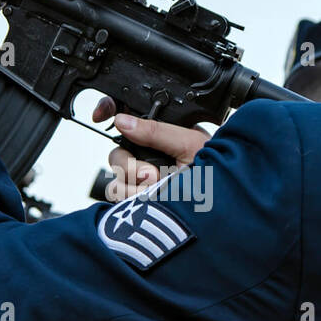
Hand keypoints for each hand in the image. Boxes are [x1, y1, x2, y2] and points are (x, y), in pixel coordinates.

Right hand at [92, 96, 210, 200]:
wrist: (221, 210)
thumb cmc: (216, 174)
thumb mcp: (190, 144)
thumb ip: (157, 130)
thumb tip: (124, 120)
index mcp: (160, 132)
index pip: (127, 116)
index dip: (108, 110)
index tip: (100, 116)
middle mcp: (147, 153)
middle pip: (116, 150)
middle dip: (130, 165)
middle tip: (152, 175)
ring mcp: (141, 177)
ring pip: (115, 175)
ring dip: (134, 185)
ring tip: (159, 189)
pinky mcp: (136, 198)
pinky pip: (118, 195)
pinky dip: (133, 198)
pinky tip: (152, 200)